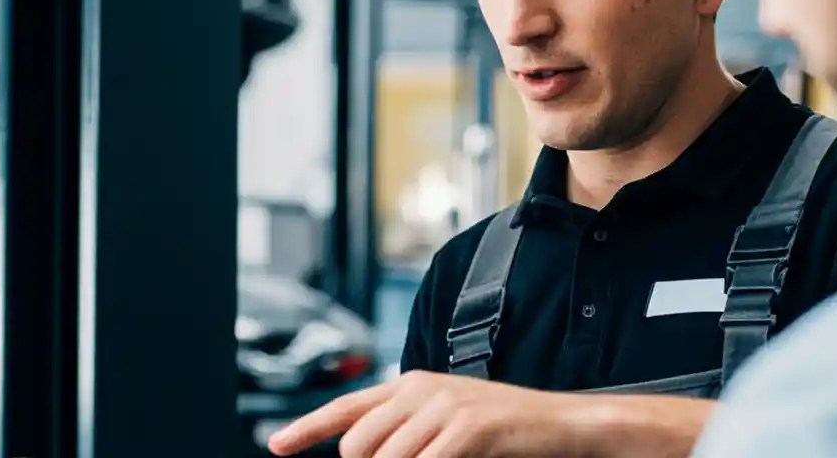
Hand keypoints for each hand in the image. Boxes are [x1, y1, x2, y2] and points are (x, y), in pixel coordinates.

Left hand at [266, 370, 588, 457]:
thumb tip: (361, 452)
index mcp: (411, 384)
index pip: (347, 407)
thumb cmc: (502, 429)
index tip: (276, 446)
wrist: (559, 423)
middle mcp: (421, 389)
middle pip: (359, 445)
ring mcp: (445, 406)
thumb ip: (403, 431)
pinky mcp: (468, 427)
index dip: (307, 428)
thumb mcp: (445, 420)